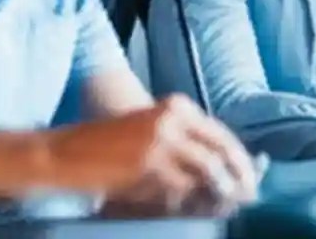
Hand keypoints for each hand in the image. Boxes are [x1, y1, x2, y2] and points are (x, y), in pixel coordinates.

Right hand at [44, 94, 257, 217]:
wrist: (65, 153)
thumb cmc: (107, 145)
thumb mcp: (150, 131)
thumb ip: (184, 143)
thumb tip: (223, 169)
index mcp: (177, 106)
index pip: (221, 133)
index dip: (239, 158)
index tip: (251, 177)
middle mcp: (174, 118)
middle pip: (221, 150)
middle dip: (239, 175)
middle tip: (250, 195)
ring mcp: (162, 140)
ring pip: (206, 170)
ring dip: (220, 191)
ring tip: (227, 206)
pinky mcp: (149, 164)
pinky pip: (181, 186)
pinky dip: (191, 200)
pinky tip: (194, 209)